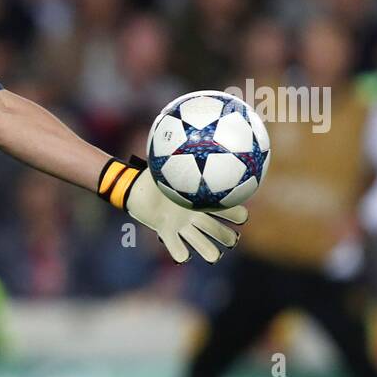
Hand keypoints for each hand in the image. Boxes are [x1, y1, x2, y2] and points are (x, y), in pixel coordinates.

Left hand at [101, 157, 246, 263]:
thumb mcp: (172, 156)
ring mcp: (183, 227)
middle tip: (231, 239)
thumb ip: (186, 145)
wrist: (135, 186)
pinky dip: (181, 253)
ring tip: (213, 256)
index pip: (232, 211)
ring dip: (210, 251)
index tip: (240, 216)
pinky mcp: (166, 233)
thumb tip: (197, 120)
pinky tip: (183, 254)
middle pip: (223, 234)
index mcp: (204, 202)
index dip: (239, 216)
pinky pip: (177, 249)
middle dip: (229, 238)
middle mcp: (196, 217)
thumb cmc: (157, 170)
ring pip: (204, 246)